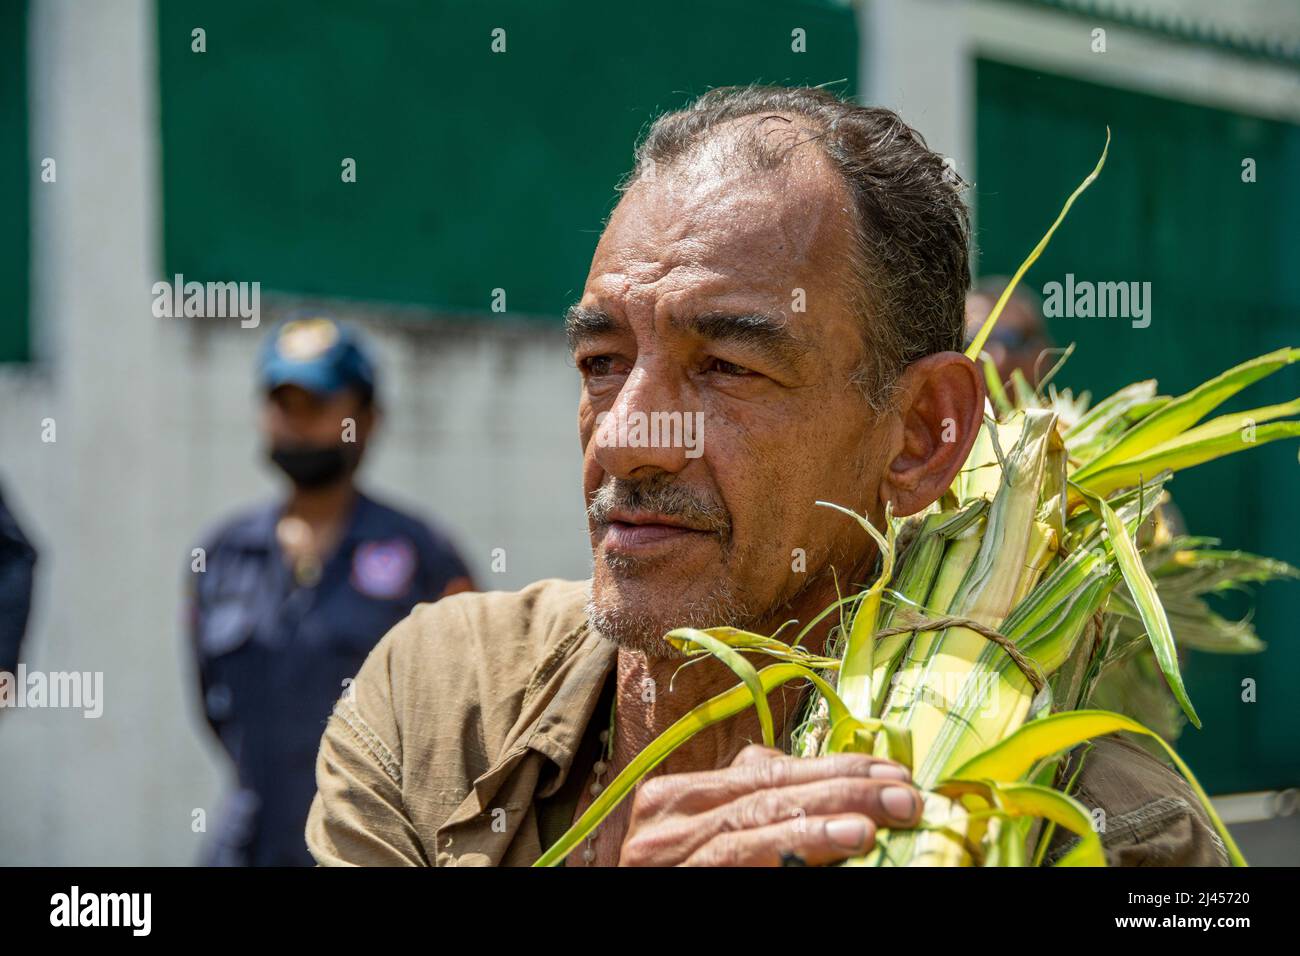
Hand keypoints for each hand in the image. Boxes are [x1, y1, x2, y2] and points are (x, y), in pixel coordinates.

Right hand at [618, 744, 921, 865]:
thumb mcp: (709, 840)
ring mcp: (669, 852)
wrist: (637, 942)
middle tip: (907, 790)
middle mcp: (666, 818)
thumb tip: (821, 777)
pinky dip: (803, 842)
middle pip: (769, 788)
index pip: (765, 770)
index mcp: (677, 797)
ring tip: (888, 811)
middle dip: (845, 784)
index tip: (892, 766)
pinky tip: (848, 838)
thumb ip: (750, 806)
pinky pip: (748, 856)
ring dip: (834, 809)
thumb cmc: (689, 883)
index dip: (832, 764)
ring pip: (762, 816)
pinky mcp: (685, 880)